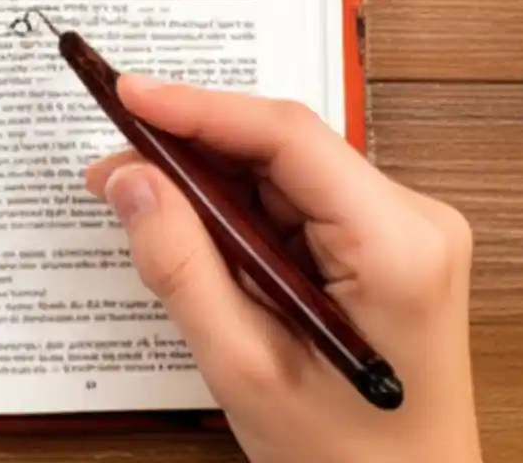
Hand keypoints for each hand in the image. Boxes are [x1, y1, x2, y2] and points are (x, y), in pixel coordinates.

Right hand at [85, 75, 480, 462]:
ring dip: (205, 183)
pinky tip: (189, 227)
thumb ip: (180, 265)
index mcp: (395, 246)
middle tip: (112, 166)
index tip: (129, 96)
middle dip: (188, 150)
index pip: (288, 138)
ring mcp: (398, 229)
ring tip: (137, 200)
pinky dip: (232, 209)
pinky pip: (290, 201)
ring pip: (279, 172)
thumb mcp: (242, 364)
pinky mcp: (376, 242)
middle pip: (281, 147)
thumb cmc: (345, 454)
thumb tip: (133, 183)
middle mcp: (410, 221)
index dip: (199, 107)